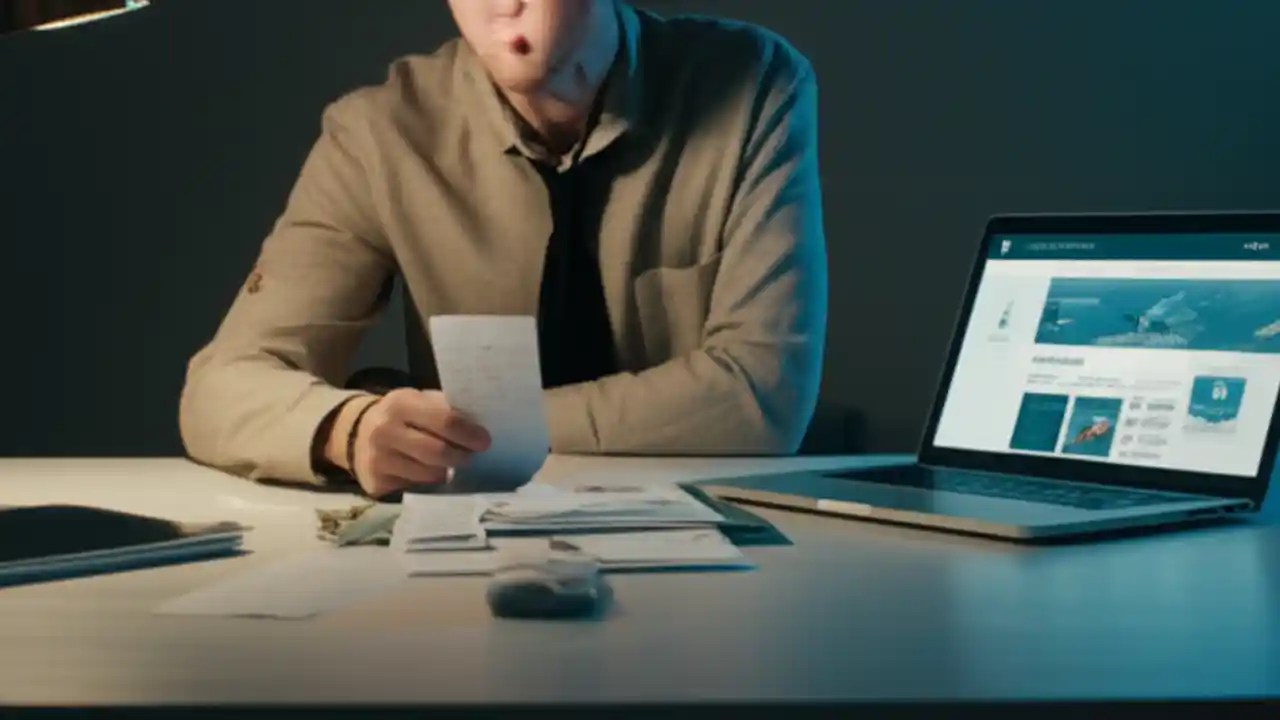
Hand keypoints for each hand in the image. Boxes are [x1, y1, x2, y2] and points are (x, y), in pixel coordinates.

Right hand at [331, 389, 491, 498]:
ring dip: (445, 471)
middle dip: (461, 456)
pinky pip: (414, 487)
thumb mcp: (418, 401)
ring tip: (449, 464)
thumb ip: (445, 409)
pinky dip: (426, 482)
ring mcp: (378, 460)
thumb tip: (480, 425)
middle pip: (437, 452)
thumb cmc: (400, 416)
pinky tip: (425, 472)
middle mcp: (385, 431)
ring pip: (428, 474)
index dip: (469, 433)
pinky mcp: (376, 483)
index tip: (485, 441)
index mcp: (401, 404)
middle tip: (471, 457)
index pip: (445, 420)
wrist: (353, 433)